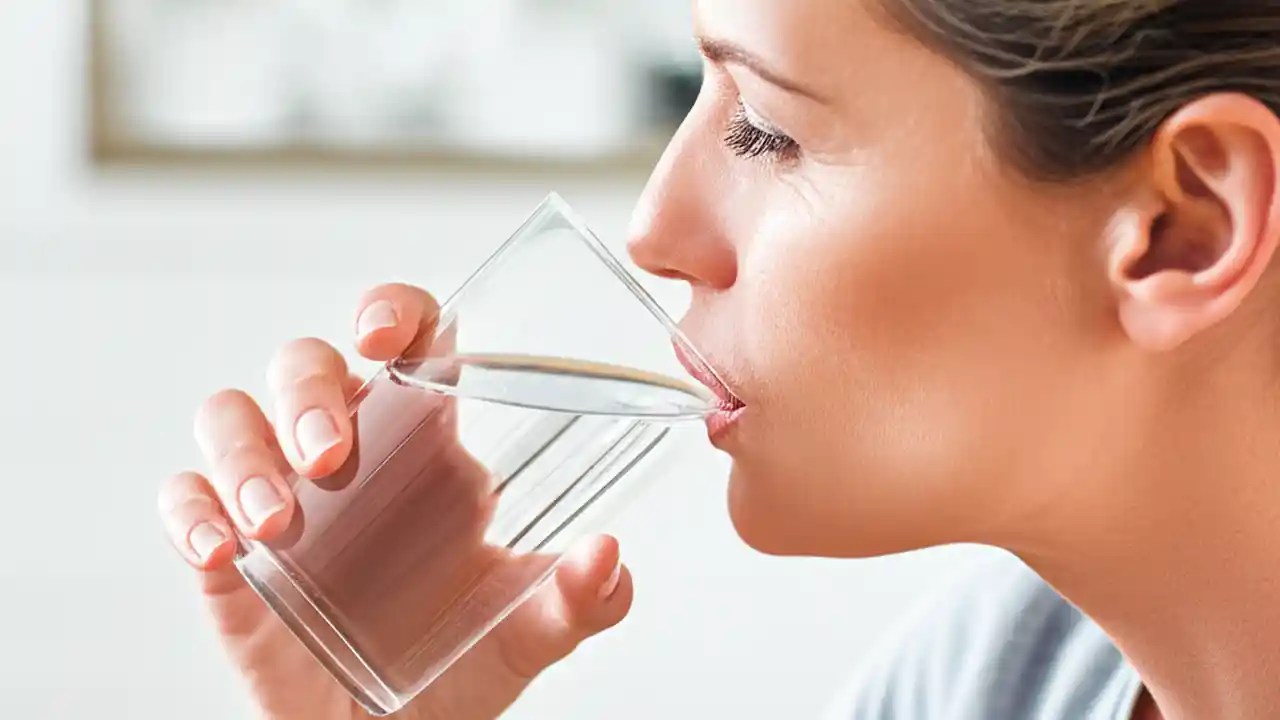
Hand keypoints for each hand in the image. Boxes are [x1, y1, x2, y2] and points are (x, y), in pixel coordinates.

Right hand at [158, 283, 633, 719]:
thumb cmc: (459, 668)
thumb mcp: (528, 632)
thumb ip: (578, 600)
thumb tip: (609, 559)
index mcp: (426, 448)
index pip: (407, 339)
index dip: (389, 311)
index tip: (382, 334)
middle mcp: (349, 450)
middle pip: (306, 362)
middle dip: (307, 393)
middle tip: (331, 458)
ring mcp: (281, 492)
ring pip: (232, 414)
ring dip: (245, 453)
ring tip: (276, 523)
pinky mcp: (226, 544)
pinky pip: (185, 496)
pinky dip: (191, 512)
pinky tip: (221, 552)